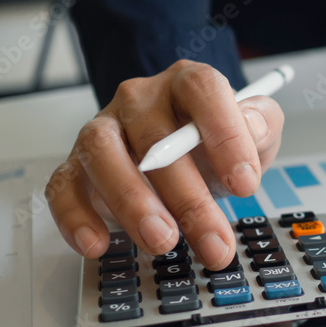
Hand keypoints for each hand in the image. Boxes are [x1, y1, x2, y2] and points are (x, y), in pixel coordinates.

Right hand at [46, 60, 283, 269]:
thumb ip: (261, 124)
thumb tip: (252, 129)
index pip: (202, 90)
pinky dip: (75, 217)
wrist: (186, 154)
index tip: (245, 182)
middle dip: (188, 197)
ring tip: (162, 241)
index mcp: (186, 82)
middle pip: (156, 137)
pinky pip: (63, 186)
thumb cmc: (216, 142)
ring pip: (103, 155)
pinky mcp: (77, 166)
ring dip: (131, 202)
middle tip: (212, 240)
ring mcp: (104, 129)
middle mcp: (140, 99)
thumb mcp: (256, 131)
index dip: (225, 134)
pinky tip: (98, 244)